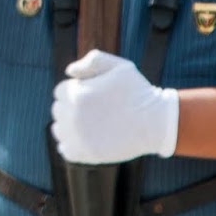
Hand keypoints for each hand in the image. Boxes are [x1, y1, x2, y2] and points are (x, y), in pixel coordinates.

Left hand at [52, 49, 178, 163]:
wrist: (157, 123)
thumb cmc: (139, 93)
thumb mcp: (120, 67)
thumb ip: (92, 61)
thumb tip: (69, 72)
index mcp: (76, 94)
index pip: (61, 91)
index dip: (77, 91)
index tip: (94, 95)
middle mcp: (72, 116)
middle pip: (58, 110)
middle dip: (72, 107)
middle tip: (96, 110)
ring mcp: (77, 137)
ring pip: (59, 129)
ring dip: (69, 126)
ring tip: (92, 124)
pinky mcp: (84, 155)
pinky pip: (65, 149)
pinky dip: (72, 145)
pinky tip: (88, 139)